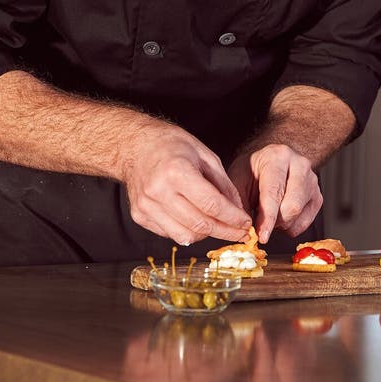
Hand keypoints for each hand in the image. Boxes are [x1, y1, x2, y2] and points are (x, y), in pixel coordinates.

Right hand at [121, 123, 250, 243]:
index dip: (233, 218)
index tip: (246, 224)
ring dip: (207, 235)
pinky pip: (170, 233)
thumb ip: (223, 184)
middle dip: (225, 232)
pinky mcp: (139, 215)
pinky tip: (196, 220)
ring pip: (185, 236)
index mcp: (177, 171)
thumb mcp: (204, 155)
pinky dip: (187, 231)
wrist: (134, 145)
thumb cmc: (172, 145)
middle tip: (240, 233)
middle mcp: (159, 191)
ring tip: (219, 227)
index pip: (211, 205)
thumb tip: (238, 210)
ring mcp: (146, 206)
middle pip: (200, 224)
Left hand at [228, 144, 322, 243]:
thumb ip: (241, 205)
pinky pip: (306, 223)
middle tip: (261, 220)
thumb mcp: (238, 181)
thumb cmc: (252, 171)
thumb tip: (246, 232)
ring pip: (299, 214)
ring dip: (282, 224)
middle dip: (275, 221)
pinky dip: (290, 227)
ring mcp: (312, 180)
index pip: (274, 192)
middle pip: (293, 206)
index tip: (262, 236)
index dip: (268, 218)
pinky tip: (281, 216)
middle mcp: (299, 165)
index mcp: (277, 157)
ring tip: (271, 214)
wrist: (268, 162)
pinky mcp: (317, 196)